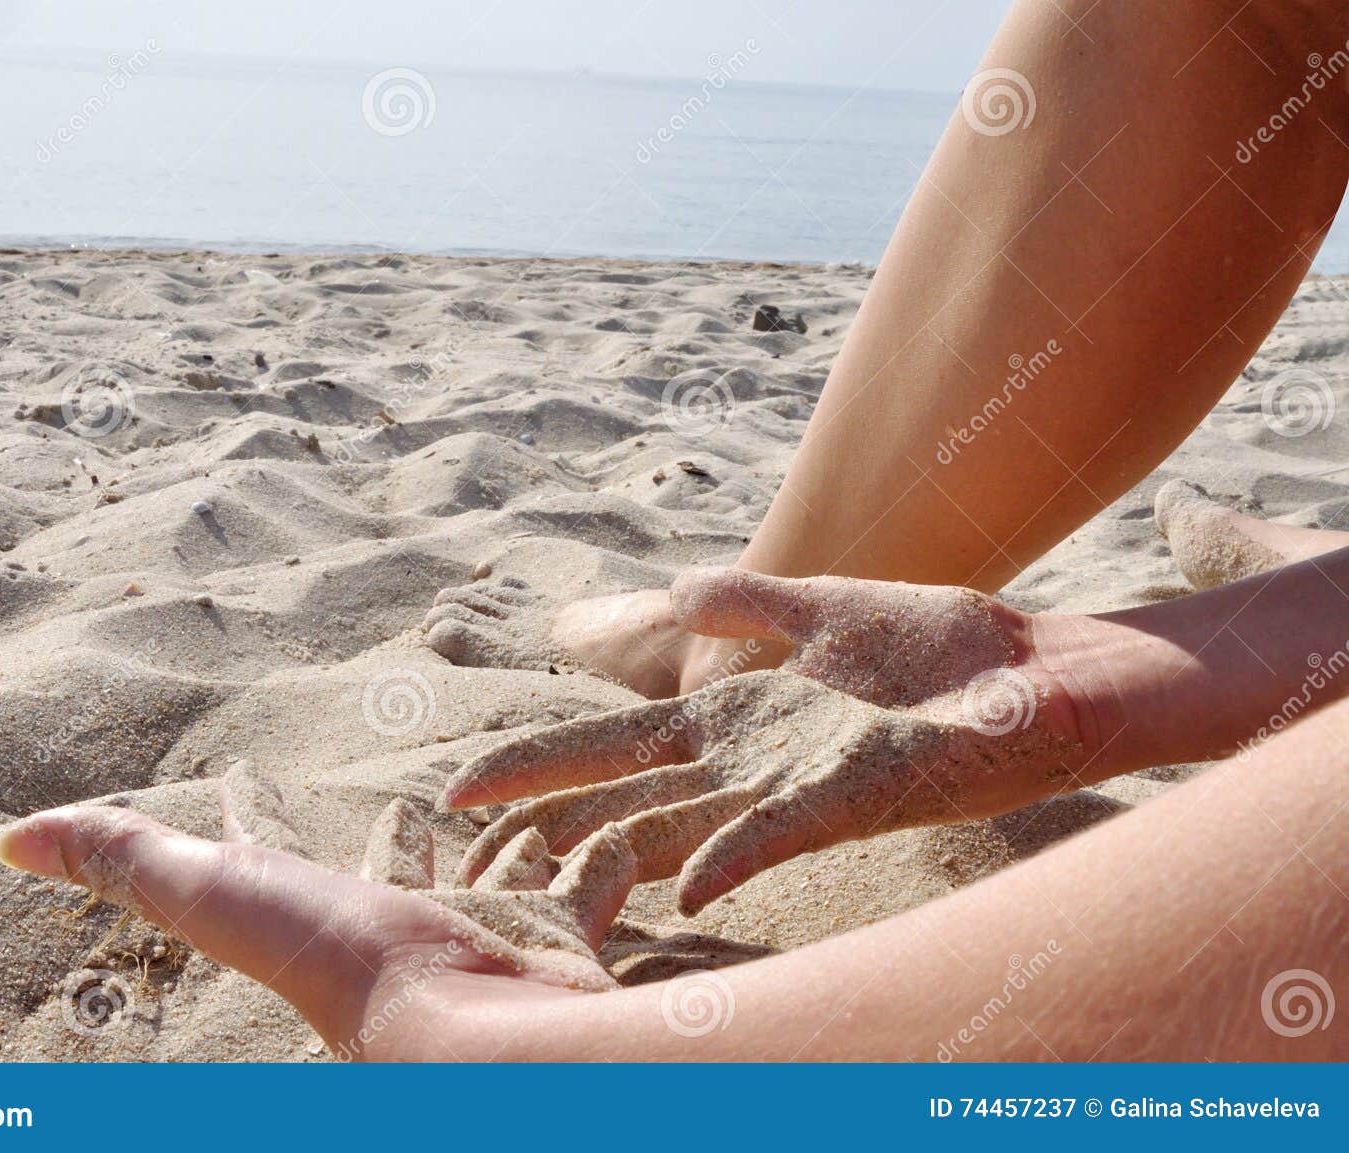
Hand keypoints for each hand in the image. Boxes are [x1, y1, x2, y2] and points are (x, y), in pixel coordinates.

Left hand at [0, 769, 634, 1059]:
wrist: (486, 1054)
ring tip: (525, 817)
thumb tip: (10, 840)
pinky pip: (582, 897)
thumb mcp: (222, 897)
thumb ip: (130, 863)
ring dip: (506, 849)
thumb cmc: (353, 970)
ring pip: (497, 878)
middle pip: (400, 869)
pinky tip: (616, 837)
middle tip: (419, 799)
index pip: (276, 855)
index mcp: (322, 917)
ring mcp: (483, 946)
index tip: (246, 774)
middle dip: (407, 837)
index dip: (257, 818)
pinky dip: (598, 870)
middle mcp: (403, 935)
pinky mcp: (557, 953)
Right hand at [444, 568, 1082, 913]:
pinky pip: (773, 834)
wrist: (1040, 671)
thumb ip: (747, 602)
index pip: (606, 752)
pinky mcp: (849, 797)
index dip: (531, 769)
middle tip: (460, 872)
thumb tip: (670, 594)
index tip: (456, 794)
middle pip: (619, 807)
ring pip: (675, 834)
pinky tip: (685, 884)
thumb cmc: (943, 648)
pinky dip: (728, 856)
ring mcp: (791, 788)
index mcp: (730, 722)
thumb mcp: (824, 609)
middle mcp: (745, 767)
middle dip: (539, 833)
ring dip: (605, 863)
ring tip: (530, 892)